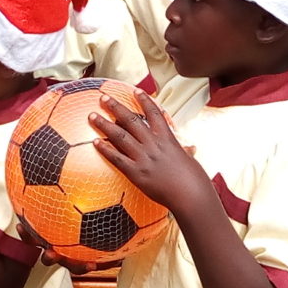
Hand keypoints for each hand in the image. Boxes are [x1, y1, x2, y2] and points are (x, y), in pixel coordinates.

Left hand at [87, 91, 211, 217]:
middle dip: (116, 107)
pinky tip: (96, 142)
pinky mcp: (136, 173)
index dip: (144, 101)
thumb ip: (185, 151)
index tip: (136, 91)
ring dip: (104, 124)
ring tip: (92, 116)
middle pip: (131, 120)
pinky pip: (117, 158)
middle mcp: (153, 145)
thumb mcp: (190, 159)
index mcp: (167, 139)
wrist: (191, 196)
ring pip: (120, 136)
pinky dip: (105, 149)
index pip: (154, 113)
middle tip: (103, 98)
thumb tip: (189, 148)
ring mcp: (143, 158)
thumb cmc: (195, 180)